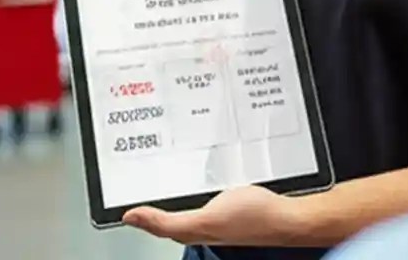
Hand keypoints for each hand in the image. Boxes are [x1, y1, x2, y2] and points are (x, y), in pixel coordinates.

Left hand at [122, 185, 303, 246]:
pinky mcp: (230, 204)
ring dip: (173, 191)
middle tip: (137, 180)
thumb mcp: (204, 220)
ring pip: (186, 203)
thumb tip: (130, 217)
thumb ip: (166, 221)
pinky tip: (199, 177)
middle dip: (152, 200)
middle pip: (167, 214)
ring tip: (160, 176)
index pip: (153, 224)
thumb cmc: (253, 219)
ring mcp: (216, 214)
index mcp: (188, 231)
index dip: (138, 213)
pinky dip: (195, 186)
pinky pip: (204, 195)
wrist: (287, 216)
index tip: (121, 197)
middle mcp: (200, 224)